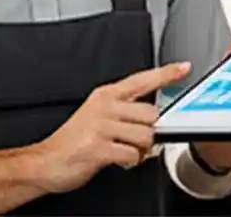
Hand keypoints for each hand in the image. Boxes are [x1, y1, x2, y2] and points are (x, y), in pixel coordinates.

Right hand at [29, 61, 191, 193]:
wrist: (47, 161)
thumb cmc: (74, 140)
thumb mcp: (97, 116)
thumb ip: (123, 112)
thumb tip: (152, 120)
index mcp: (105, 95)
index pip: (142, 80)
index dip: (166, 73)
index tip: (183, 67)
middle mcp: (104, 106)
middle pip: (151, 114)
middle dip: (148, 132)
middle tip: (133, 141)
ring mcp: (101, 126)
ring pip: (146, 136)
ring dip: (140, 150)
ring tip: (123, 151)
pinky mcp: (98, 147)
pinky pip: (132, 155)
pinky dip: (129, 163)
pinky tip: (117, 160)